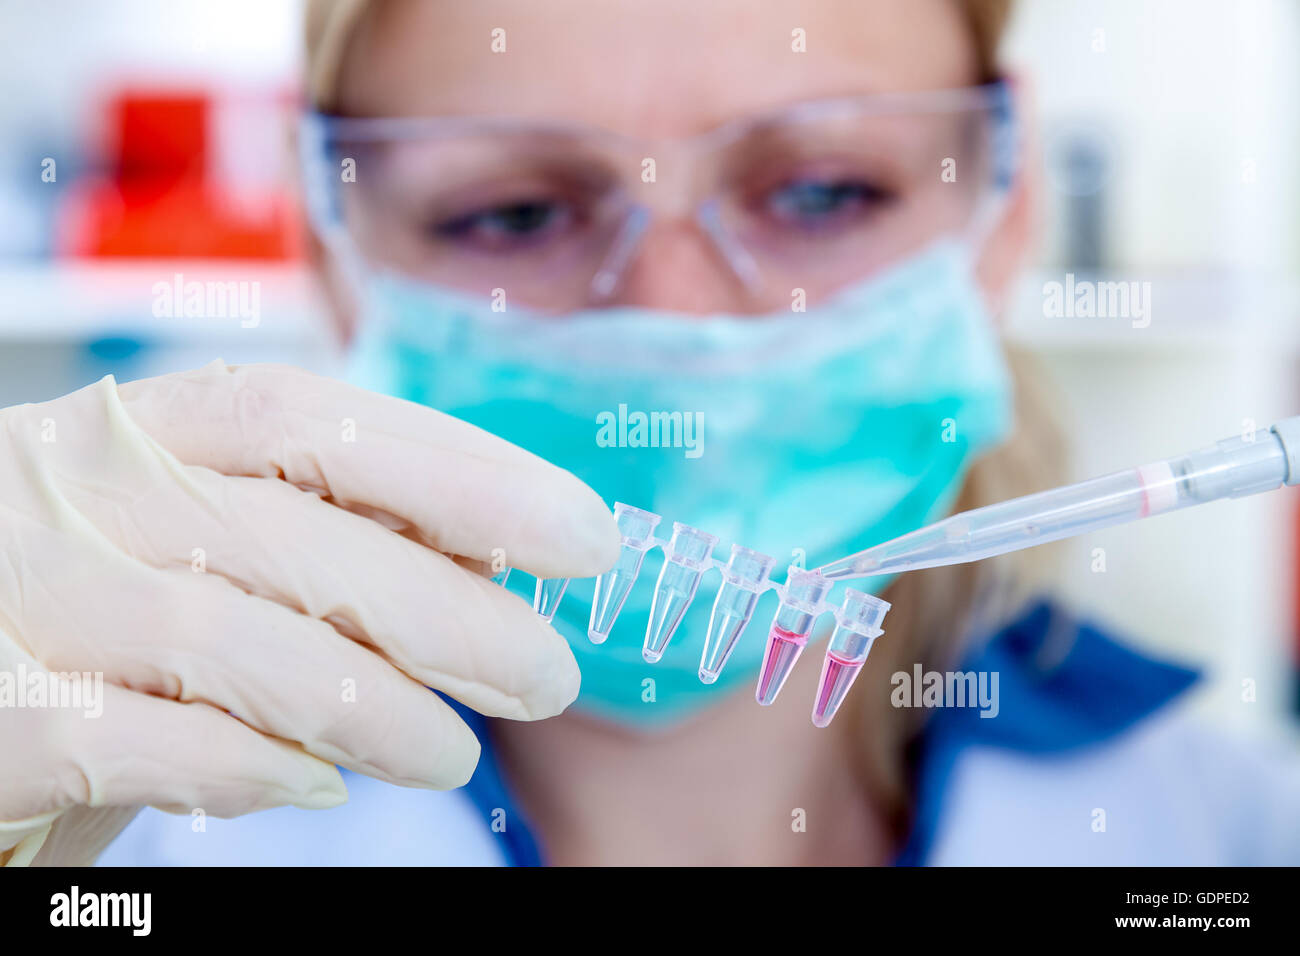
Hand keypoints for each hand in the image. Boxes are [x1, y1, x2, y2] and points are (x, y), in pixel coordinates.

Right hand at [0, 361, 617, 864]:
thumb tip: (491, 564)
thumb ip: (332, 538)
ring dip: (371, 705)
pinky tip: (315, 785)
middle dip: (447, 611)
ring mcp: (26, 589)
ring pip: (230, 639)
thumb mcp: (211, 541)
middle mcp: (82, 486)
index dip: (463, 474)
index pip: (324, 425)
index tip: (581, 534)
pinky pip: (136, 740)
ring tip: (452, 754)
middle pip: (298, 532)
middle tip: (547, 675)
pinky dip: (246, 766)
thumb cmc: (103, 607)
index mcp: (153, 429)